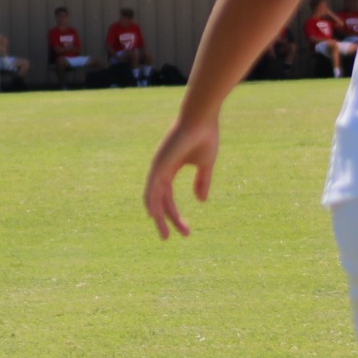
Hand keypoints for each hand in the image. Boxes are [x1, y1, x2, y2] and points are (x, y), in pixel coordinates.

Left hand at [143, 114, 219, 239]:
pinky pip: (152, 187)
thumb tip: (201, 201)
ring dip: (158, 217)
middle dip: (166, 220)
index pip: (169, 198)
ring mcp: (158, 167)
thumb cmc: (205, 136)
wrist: (201, 118)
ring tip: (164, 235)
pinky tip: (153, 215)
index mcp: (171, 170)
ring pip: (153, 198)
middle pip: (160, 202)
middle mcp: (161, 170)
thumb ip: (202, 182)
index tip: (186, 231)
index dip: (175, 215)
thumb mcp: (205, 164)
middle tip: (170, 238)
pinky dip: (151, 202)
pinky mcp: (158, 164)